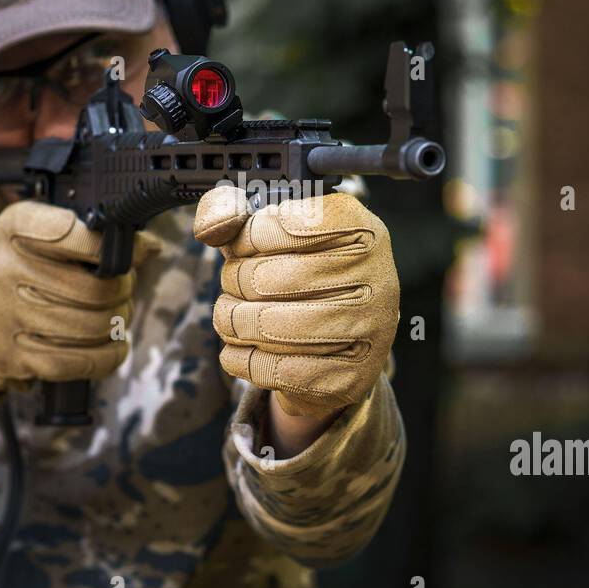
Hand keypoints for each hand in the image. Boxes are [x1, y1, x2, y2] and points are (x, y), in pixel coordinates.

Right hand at [0, 200, 160, 392]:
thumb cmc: (25, 262)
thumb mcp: (47, 230)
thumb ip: (96, 234)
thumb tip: (150, 248)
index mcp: (15, 229)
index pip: (75, 234)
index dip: (114, 248)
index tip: (134, 252)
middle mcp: (4, 271)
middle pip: (93, 290)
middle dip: (123, 292)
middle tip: (123, 291)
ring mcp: (6, 317)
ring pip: (90, 328)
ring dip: (118, 323)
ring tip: (118, 316)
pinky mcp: (12, 357)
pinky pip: (75, 364)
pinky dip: (107, 357)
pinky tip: (113, 345)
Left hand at [193, 186, 399, 417]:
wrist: (339, 340)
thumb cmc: (299, 273)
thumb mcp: (268, 230)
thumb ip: (230, 210)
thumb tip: (211, 228)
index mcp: (362, 229)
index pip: (286, 225)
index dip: (248, 238)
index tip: (245, 246)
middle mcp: (376, 278)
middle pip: (268, 279)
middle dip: (233, 281)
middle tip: (233, 284)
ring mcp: (367, 332)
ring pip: (267, 327)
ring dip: (231, 321)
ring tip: (230, 315)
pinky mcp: (347, 376)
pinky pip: (272, 369)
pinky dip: (240, 357)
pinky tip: (241, 347)